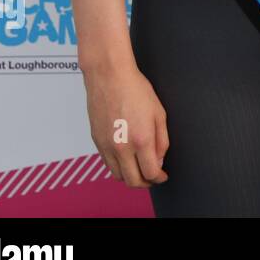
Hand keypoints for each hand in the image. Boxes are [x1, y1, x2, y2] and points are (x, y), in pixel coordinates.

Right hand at [84, 62, 168, 187]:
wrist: (110, 77)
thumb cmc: (136, 90)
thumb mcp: (159, 113)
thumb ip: (161, 140)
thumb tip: (159, 160)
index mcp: (141, 140)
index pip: (150, 173)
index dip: (159, 178)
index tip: (163, 176)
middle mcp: (121, 147)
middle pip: (132, 180)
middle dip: (145, 183)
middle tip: (153, 177)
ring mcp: (106, 146)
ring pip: (117, 175)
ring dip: (130, 177)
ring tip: (140, 169)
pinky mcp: (96, 141)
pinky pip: (107, 164)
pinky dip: (118, 167)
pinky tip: (126, 159)